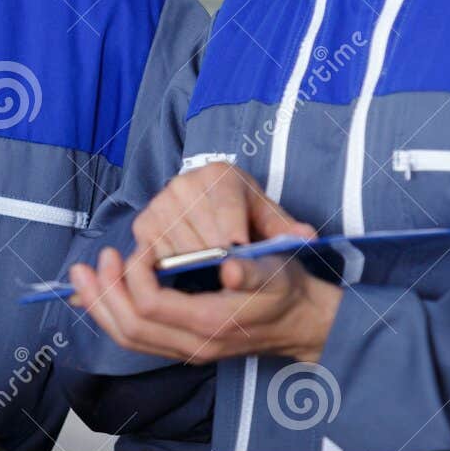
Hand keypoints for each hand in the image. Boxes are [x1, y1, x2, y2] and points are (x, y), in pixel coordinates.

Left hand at [68, 245, 341, 364]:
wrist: (300, 322)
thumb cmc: (286, 290)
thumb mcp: (276, 272)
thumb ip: (252, 270)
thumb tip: (230, 266)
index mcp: (211, 324)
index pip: (152, 307)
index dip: (135, 276)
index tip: (138, 248)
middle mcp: (193, 345)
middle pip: (131, 329)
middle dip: (104, 295)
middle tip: (92, 261)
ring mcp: (186, 350)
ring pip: (129, 338)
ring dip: (101, 306)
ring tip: (82, 277)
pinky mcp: (183, 345)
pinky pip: (137, 338)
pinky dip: (113, 316)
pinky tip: (101, 294)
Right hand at [129, 162, 314, 257]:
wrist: (218, 214)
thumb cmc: (248, 219)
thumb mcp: (270, 221)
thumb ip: (287, 229)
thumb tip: (306, 237)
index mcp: (219, 175)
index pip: (225, 208)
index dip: (233, 235)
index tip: (239, 253)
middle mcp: (184, 183)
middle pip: (200, 232)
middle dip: (218, 259)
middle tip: (231, 275)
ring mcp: (160, 202)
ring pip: (178, 248)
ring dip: (196, 268)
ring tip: (213, 275)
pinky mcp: (143, 224)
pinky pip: (156, 256)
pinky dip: (173, 269)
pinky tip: (190, 275)